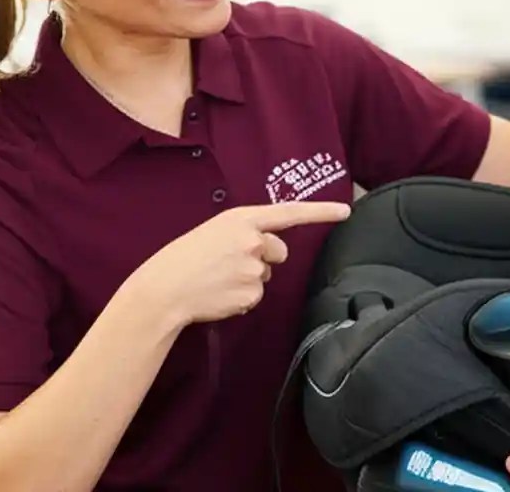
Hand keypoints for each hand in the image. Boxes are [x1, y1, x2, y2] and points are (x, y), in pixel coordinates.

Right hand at [130, 202, 350, 326]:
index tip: (345, 210)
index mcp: (242, 219)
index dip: (320, 212)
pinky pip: (257, 297)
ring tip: (218, 279)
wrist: (163, 289)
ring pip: (266, 276)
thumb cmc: (184, 258)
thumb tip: (268, 246)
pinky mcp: (252, 294)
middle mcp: (253, 240)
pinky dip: (241, 298)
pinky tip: (219, 294)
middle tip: (228, 263)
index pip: (290, 212)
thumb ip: (244, 232)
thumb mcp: (214, 231)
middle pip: (280, 252)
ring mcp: (254, 268)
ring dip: (249, 280)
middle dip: (264, 259)